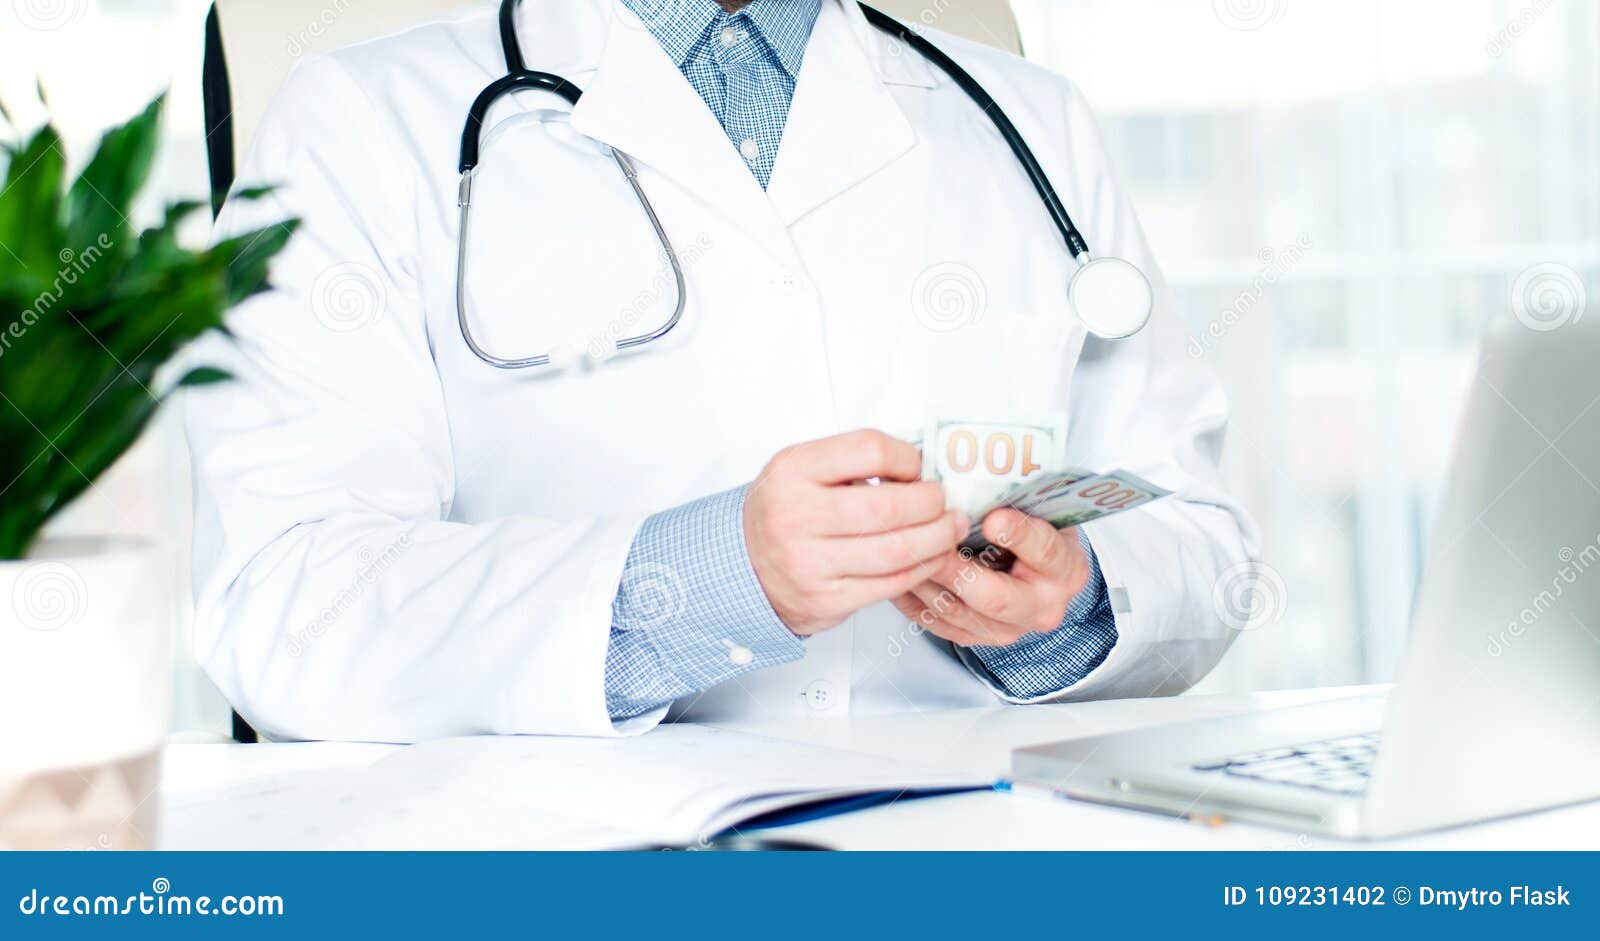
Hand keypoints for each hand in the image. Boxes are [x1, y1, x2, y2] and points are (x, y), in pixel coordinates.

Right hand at [744, 429, 968, 636]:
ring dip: (937, 538)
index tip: (920, 467)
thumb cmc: (783, 512)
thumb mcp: (801, 470)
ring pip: (896, 550)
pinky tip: (932, 556)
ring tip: (950, 527)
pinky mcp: (826, 600)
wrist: (742, 566)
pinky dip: (922, 568)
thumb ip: (853, 462)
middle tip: (946, 502)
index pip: (869, 450)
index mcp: (793, 471)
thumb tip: (921, 468)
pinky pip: (890, 584)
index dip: (908, 457)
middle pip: (888, 507)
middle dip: (932, 503)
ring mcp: (809, 563)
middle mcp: (795, 516)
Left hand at [890, 508, 1090, 647]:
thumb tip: (974, 476)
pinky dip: (915, 601)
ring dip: (928, 584)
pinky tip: (900, 576)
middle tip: (932, 545)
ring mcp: (1010, 628)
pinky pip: (940, 626)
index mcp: (1064, 568)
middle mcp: (1042, 606)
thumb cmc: (1034, 531)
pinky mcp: (978, 639)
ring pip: (961, 615)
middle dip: (958, 572)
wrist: (1037, 571)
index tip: (994, 519)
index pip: (1044, 551)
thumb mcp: (1038, 509)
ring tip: (905, 555)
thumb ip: (1014, 499)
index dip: (1018, 535)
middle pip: (997, 599)